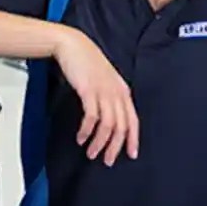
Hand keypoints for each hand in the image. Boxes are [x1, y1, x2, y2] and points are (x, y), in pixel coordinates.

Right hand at [54, 30, 138, 165]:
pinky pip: (91, 117)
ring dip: (99, 142)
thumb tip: (112, 116)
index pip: (133, 120)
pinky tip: (81, 137)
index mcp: (122, 91)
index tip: (131, 154)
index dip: (133, 139)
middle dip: (115, 147)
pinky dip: (87, 130)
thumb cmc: (87, 61)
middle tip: (107, 160)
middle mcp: (116, 93)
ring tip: (91, 152)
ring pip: (107, 125)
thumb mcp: (105, 79)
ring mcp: (103, 92)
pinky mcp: (88, 91)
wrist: (73, 45)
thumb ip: (111, 95)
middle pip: (121, 126)